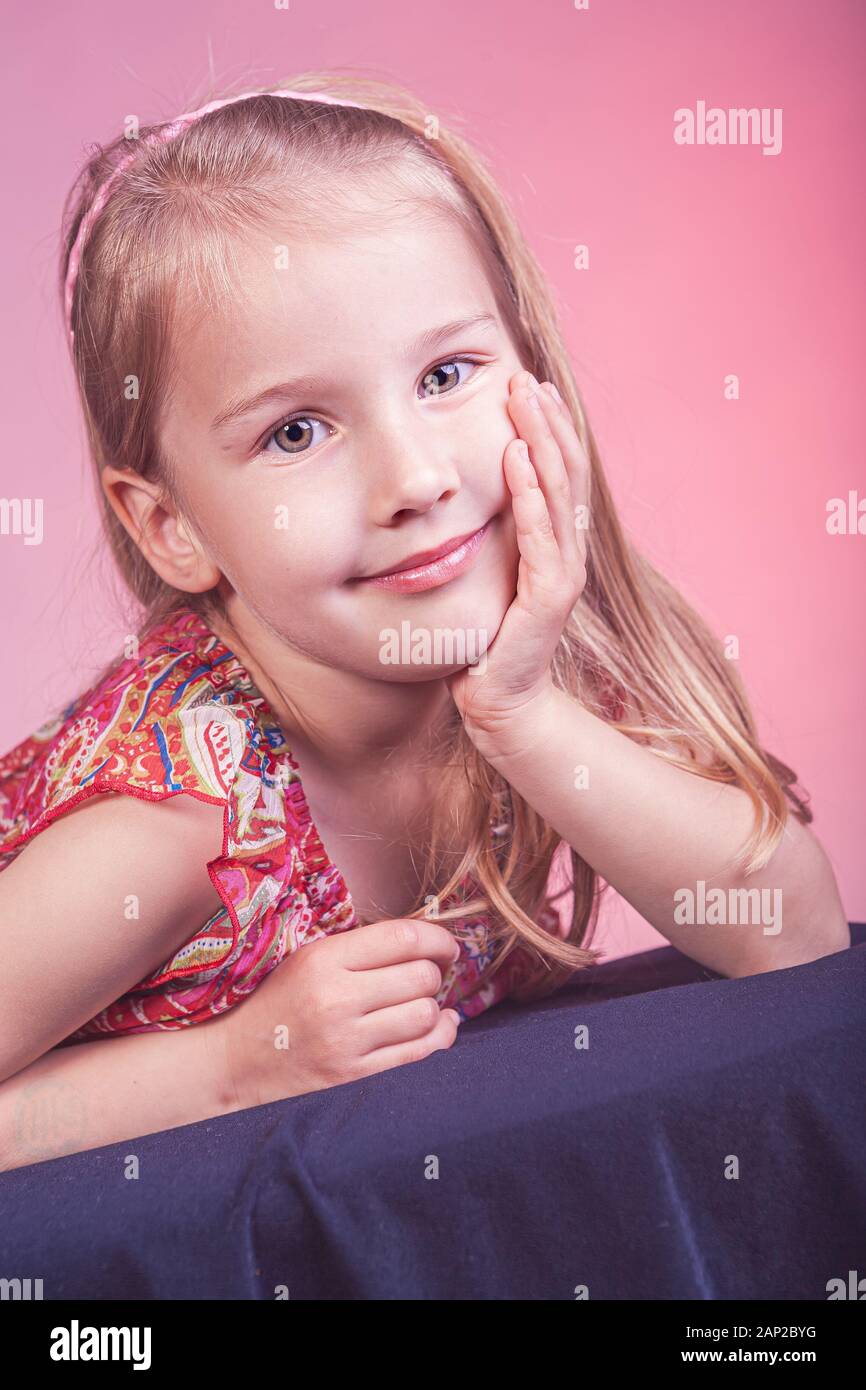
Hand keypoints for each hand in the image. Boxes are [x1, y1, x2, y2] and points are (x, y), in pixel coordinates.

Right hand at [220, 919, 461, 1108]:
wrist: (233, 1060)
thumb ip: (359, 948)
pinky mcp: (354, 1075)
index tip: (445, 945)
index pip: (403, 937)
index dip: (437, 938)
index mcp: (324, 959)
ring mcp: (347, 1041)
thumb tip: (423, 942)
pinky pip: (418, 1052)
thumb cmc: (275, 1001)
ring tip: (422, 1002)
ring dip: (434, 1007)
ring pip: (425, 1015)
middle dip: (435, 972)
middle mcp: (338, 998)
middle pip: (422, 976)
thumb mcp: (307, 958)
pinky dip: (440, 1036)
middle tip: (430, 974)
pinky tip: (441, 1026)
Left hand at [447, 370, 588, 755]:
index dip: (548, 427)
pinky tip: (515, 459)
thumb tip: (463, 492)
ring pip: (558, 491)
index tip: (529, 385)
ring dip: (541, 440)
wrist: (501, 701)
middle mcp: (566, 550)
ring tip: (524, 399)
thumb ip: (490, 536)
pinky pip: (540, 534)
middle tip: (525, 377)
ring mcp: (563, 571)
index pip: (558, 472)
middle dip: (546, 420)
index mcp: (554, 542)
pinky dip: (529, 493)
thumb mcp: (488, 574)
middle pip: (565, 470)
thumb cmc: (488, 639)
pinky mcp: (549, 595)